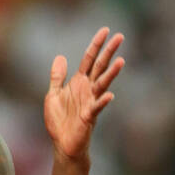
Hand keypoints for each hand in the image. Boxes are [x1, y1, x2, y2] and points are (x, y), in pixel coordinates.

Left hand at [44, 27, 124, 160]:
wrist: (62, 144)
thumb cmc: (59, 122)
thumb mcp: (53, 95)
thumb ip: (57, 77)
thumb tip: (60, 56)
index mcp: (79, 82)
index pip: (89, 59)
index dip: (96, 45)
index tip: (105, 30)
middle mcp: (87, 89)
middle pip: (100, 67)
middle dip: (109, 52)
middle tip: (120, 36)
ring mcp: (90, 102)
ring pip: (103, 84)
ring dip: (111, 73)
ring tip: (121, 61)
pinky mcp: (89, 117)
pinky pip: (97, 107)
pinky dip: (103, 102)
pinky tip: (110, 95)